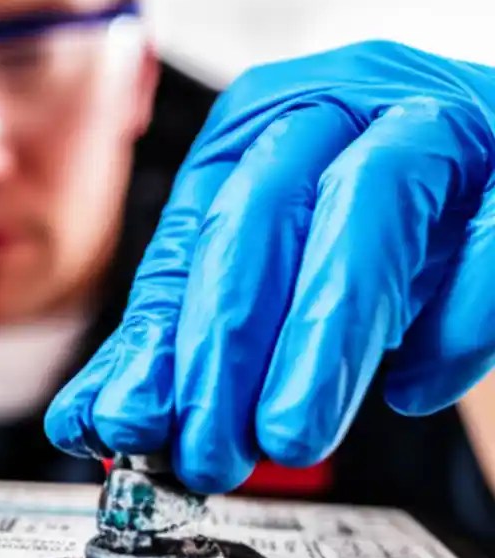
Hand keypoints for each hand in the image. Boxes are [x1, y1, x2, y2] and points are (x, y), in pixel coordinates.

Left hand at [45, 41, 494, 491]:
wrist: (481, 183)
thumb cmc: (365, 223)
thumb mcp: (269, 269)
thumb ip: (189, 336)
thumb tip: (102, 416)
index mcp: (257, 128)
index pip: (197, 233)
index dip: (165, 338)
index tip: (134, 425)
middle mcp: (340, 107)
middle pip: (267, 208)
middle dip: (229, 345)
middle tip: (212, 450)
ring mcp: (435, 126)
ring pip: (374, 202)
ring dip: (324, 335)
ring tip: (289, 435)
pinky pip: (490, 234)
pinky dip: (455, 322)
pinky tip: (414, 390)